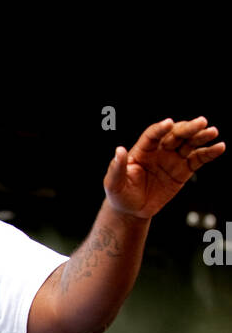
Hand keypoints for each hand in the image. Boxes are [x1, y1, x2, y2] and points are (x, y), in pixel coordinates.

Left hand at [104, 116, 224, 219]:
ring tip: (212, 132)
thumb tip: (119, 150)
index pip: (153, 135)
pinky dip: (209, 153)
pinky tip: (220, 147)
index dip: (160, 129)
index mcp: (142, 150)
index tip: (169, 123)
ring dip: (201, 137)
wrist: (132, 210)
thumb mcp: (113, 184)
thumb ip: (117, 168)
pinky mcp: (183, 171)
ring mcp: (173, 159)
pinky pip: (198, 159)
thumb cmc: (120, 194)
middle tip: (201, 123)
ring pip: (189, 144)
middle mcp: (159, 150)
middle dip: (187, 128)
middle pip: (175, 135)